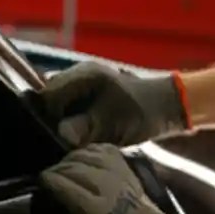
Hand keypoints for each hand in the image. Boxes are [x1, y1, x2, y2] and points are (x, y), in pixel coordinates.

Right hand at [39, 61, 189, 146]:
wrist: (167, 107)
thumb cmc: (141, 112)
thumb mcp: (112, 123)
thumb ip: (85, 127)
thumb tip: (61, 135)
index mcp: (83, 75)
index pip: (47, 94)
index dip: (47, 116)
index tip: (54, 136)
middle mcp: (78, 74)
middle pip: (50, 98)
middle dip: (54, 118)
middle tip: (61, 139)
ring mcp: (83, 81)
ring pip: (59, 103)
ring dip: (63, 120)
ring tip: (72, 136)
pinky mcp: (89, 92)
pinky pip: (70, 105)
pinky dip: (72, 118)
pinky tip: (80, 131)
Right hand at [40, 144, 214, 213]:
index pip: (67, 186)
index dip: (51, 181)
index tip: (40, 183)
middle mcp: (112, 192)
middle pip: (79, 167)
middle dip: (60, 168)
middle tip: (49, 176)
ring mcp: (126, 184)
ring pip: (96, 156)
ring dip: (78, 157)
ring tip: (66, 163)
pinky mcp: (135, 181)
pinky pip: (113, 157)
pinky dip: (97, 152)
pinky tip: (88, 156)